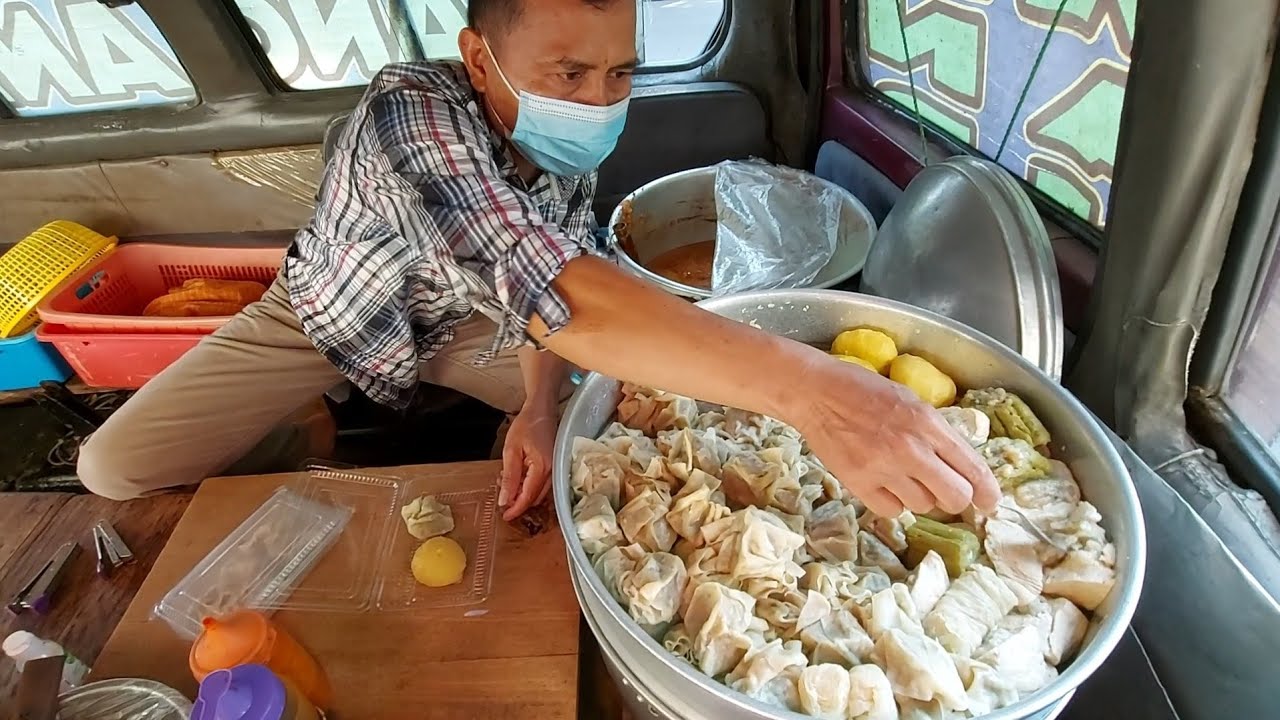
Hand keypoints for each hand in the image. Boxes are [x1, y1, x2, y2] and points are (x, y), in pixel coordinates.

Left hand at [499, 405, 558, 520]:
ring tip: (506, 485)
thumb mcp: (511, 450)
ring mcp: (556, 470)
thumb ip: (509, 477)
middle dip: (518, 503)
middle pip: (535, 498)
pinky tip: (518, 477)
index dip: (515, 509)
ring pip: (539, 493)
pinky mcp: (555, 467)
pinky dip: (529, 486)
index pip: (528, 497)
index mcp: (542, 468)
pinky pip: (543, 485)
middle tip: (502, 499)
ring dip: (523, 495)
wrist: (541, 410)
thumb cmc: (526, 425)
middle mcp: (553, 472)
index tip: (504, 516)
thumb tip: (504, 500)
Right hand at [790, 355, 1000, 517]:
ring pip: (923, 505)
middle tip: (944, 491)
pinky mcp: (859, 483)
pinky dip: (892, 502)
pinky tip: (884, 484)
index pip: (971, 467)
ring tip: (902, 475)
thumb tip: (959, 465)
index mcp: (928, 422)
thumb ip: (935, 432)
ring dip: (919, 496)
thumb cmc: (863, 390)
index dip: (987, 491)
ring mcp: (884, 468)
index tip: (990, 502)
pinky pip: (892, 511)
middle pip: (954, 497)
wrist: (816, 393)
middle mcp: (911, 448)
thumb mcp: (910, 401)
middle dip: (955, 499)